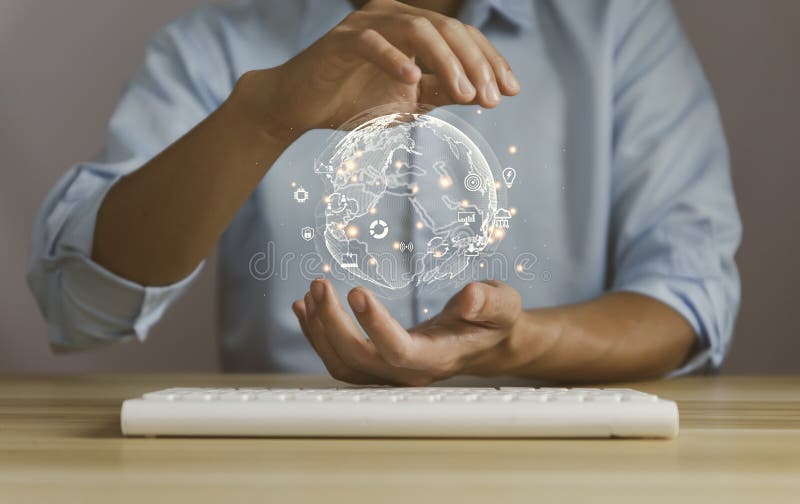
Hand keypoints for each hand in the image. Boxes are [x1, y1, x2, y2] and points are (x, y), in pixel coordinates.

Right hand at [233, 0, 519, 141]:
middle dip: (476, 64)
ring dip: (447, 62)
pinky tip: (414, 80)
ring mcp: (368, 24)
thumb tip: (481, 93)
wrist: (301, 107)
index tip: (511, 91)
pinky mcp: (342, 40)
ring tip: (466, 93)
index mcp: (414, 29)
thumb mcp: (408, 103)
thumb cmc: (354, 101)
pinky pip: (373, 43)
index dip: (490, 61)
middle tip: (492, 98)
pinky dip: (395, 59)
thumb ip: (441, 92)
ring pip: (418, 30)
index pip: (462, 37)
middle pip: (448, 30)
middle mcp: (395, 17)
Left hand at [292, 278, 523, 384]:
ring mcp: (390, 372)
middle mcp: (409, 372)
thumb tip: (470, 297)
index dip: (375, 325)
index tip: (357, 290)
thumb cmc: (494, 320)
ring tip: (311, 292)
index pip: (398, 350)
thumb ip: (489, 302)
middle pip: (359, 360)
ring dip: (320, 330)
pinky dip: (318, 334)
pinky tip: (306, 307)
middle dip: (333, 323)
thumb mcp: (503, 304)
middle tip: (320, 283)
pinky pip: (339, 359)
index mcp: (437, 358)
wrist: (486, 341)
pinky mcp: (377, 364)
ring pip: (342, 364)